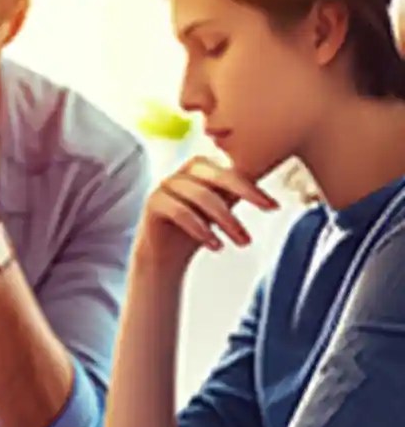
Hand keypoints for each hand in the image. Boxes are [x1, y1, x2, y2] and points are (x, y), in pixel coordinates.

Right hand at [135, 156, 277, 270]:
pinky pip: (180, 211)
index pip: (230, 172)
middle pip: (215, 178)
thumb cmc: (196, 231)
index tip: (274, 207)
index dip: (252, 188)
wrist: (163, 258)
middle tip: (263, 217)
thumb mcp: (221, 209)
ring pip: (201, 196)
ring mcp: (164, 186)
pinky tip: (216, 246)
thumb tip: (270, 175)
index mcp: (200, 168)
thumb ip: (237, 192)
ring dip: (225, 220)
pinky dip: (201, 229)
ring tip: (243, 242)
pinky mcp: (152, 204)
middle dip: (242, 198)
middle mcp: (180, 173)